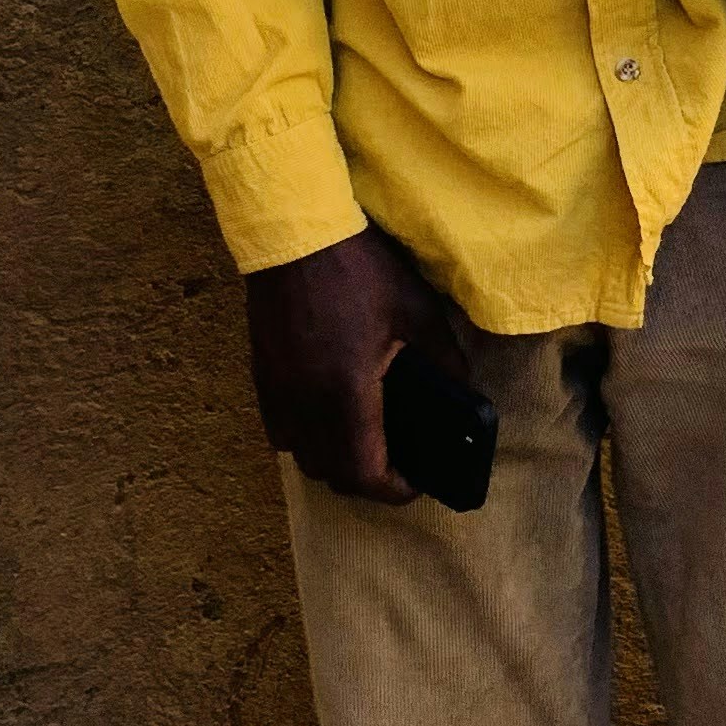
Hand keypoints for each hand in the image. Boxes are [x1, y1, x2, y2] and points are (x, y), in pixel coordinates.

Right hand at [245, 225, 471, 504]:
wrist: (293, 234)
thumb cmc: (358, 270)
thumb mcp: (416, 310)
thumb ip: (444, 359)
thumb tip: (463, 392)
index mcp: (346, 393)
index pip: (365, 473)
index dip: (394, 490)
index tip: (416, 482)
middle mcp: (305, 403)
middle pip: (331, 475)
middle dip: (367, 481)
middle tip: (396, 464)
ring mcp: (278, 391)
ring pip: (300, 456)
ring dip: (333, 461)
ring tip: (363, 442)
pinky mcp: (262, 375)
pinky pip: (279, 429)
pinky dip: (305, 437)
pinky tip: (326, 414)